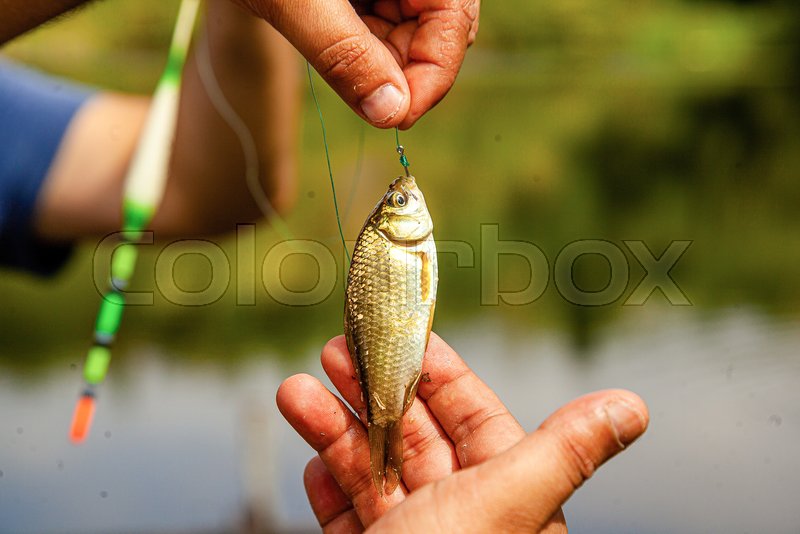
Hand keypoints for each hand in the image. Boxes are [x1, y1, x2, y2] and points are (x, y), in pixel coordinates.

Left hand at [233, 0, 479, 128]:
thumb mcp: (297, 2)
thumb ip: (344, 54)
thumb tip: (389, 112)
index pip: (454, 22)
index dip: (431, 78)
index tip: (394, 118)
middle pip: (437, 33)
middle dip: (399, 71)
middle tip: (356, 87)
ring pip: (411, 37)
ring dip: (375, 60)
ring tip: (326, 35)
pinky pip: (385, 28)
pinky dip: (359, 46)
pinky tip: (327, 29)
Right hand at [277, 332, 648, 531]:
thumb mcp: (503, 508)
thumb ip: (562, 452)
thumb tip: (632, 406)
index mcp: (506, 498)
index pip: (474, 417)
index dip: (438, 372)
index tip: (403, 334)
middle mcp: (462, 518)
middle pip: (414, 435)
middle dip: (371, 390)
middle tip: (335, 349)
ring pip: (372, 470)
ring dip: (332, 429)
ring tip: (295, 392)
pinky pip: (348, 517)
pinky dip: (327, 487)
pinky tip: (310, 464)